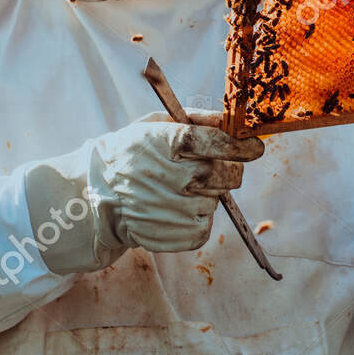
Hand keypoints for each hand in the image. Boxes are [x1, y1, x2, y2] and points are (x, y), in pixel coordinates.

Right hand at [95, 110, 263, 253]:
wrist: (98, 195)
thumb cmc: (135, 152)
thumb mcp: (157, 124)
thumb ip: (199, 119)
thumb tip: (235, 120)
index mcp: (168, 143)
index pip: (219, 143)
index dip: (241, 146)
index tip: (255, 148)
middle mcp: (174, 177)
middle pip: (227, 174)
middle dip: (228, 170)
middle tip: (208, 168)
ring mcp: (177, 210)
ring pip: (218, 200)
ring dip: (207, 194)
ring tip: (177, 189)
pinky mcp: (179, 235)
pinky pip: (205, 224)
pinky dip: (197, 217)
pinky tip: (174, 208)